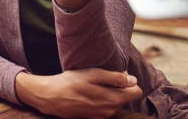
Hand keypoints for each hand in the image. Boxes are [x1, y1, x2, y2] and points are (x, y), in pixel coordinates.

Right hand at [16, 68, 142, 118]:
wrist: (51, 97)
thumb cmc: (71, 82)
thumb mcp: (93, 74)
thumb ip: (115, 78)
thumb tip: (133, 80)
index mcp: (112, 99)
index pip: (136, 92)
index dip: (129, 82)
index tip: (118, 76)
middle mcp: (110, 111)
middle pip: (125, 98)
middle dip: (118, 87)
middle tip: (101, 79)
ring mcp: (101, 117)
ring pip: (114, 103)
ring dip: (108, 94)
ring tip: (92, 86)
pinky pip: (104, 108)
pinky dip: (100, 101)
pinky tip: (87, 95)